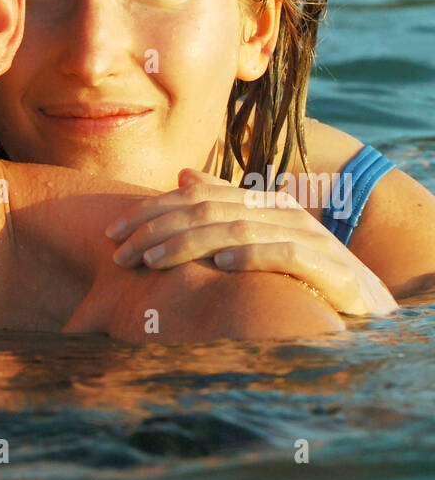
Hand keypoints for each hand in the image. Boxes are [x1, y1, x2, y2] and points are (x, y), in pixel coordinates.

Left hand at [105, 169, 396, 316]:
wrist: (366, 303)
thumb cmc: (302, 272)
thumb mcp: (259, 237)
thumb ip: (223, 207)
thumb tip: (183, 176)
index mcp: (258, 201)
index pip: (193, 196)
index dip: (150, 211)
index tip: (112, 233)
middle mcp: (280, 210)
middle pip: (207, 210)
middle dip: (157, 229)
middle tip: (120, 255)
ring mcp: (306, 235)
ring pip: (236, 229)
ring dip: (189, 244)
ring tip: (152, 261)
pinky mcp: (329, 266)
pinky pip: (285, 254)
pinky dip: (252, 256)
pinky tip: (220, 267)